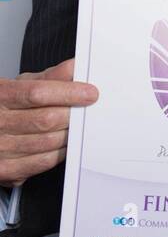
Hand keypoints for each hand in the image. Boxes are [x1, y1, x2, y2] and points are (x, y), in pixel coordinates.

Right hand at [0, 58, 97, 186]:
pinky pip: (44, 161)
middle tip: (85, 111)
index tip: (89, 93)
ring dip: (68, 134)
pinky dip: (60, 152)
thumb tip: (73, 67)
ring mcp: (0, 148)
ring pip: (48, 142)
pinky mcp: (7, 169)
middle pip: (46, 120)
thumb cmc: (2, 106)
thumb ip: (47, 78)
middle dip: (72, 115)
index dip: (68, 93)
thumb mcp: (19, 86)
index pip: (37, 93)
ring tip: (74, 125)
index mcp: (0, 96)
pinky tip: (62, 143)